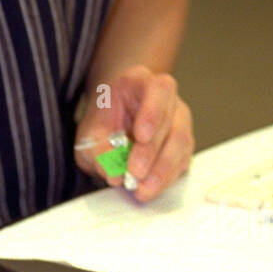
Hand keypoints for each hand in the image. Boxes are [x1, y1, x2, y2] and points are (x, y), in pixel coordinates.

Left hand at [74, 65, 193, 201]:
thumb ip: (98, 150)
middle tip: (135, 173)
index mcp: (141, 82)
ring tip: (142, 189)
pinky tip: (151, 188)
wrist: (113, 122)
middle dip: (152, 152)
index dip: (152, 113)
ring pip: (181, 143)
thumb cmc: (103, 121)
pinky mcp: (182, 144)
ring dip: (162, 170)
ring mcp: (178, 120)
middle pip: (170, 121)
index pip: (157, 89)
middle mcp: (166, 99)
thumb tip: (114, 173)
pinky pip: (181, 161)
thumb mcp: (89, 133)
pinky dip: (166, 178)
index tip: (141, 136)